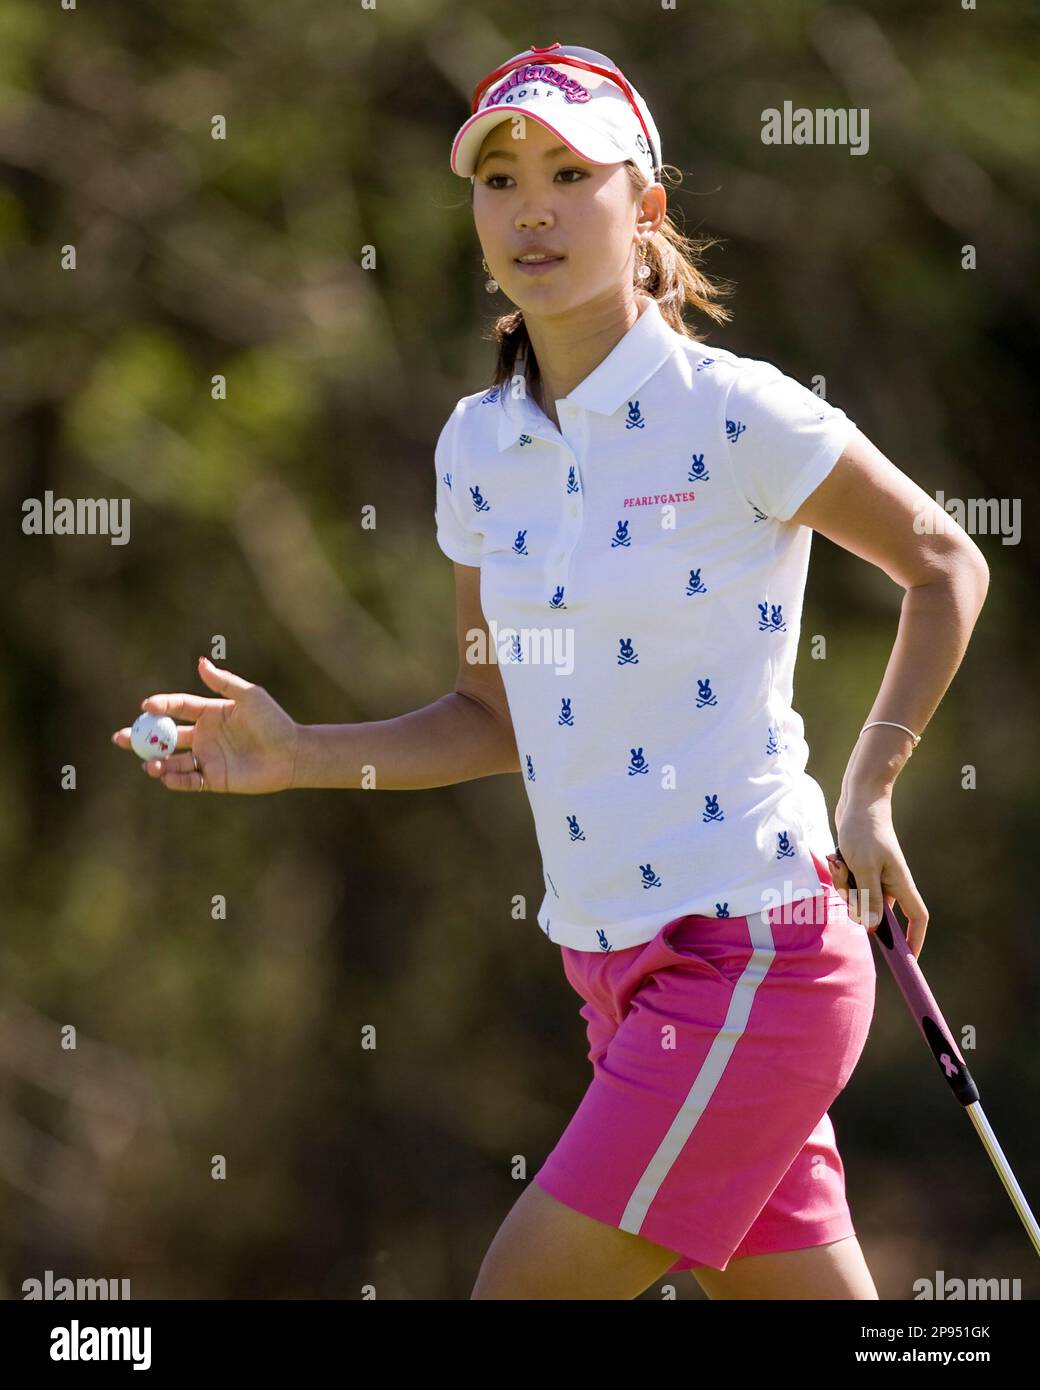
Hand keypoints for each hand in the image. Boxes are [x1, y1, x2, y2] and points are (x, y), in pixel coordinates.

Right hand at [111, 656, 298, 794]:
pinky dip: (175, 779)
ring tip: (148, 763)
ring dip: (156, 761)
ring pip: (173, 760)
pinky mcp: (214, 778)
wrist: (291, 753)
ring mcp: (207, 757)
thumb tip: (200, 662)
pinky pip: (189, 780)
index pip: (178, 707)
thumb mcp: (249, 696)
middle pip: (165, 736)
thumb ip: (224, 682)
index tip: (145, 706)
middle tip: (119, 738)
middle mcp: (204, 735)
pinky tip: (165, 776)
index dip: (161, 705)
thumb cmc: (274, 721)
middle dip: (141, 737)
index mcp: (210, 713)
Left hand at [828, 790, 928, 958]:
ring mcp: (875, 875)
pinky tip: (838, 858)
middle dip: (858, 905)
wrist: (859, 801)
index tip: (908, 959)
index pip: (917, 917)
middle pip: (876, 911)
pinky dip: (842, 876)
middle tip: (848, 881)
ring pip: (859, 898)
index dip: (915, 939)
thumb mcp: (863, 867)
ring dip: (846, 887)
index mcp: (900, 883)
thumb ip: (868, 898)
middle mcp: (891, 882)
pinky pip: (850, 884)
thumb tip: (873, 928)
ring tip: (842, 862)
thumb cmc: (864, 831)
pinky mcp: (861, 867)